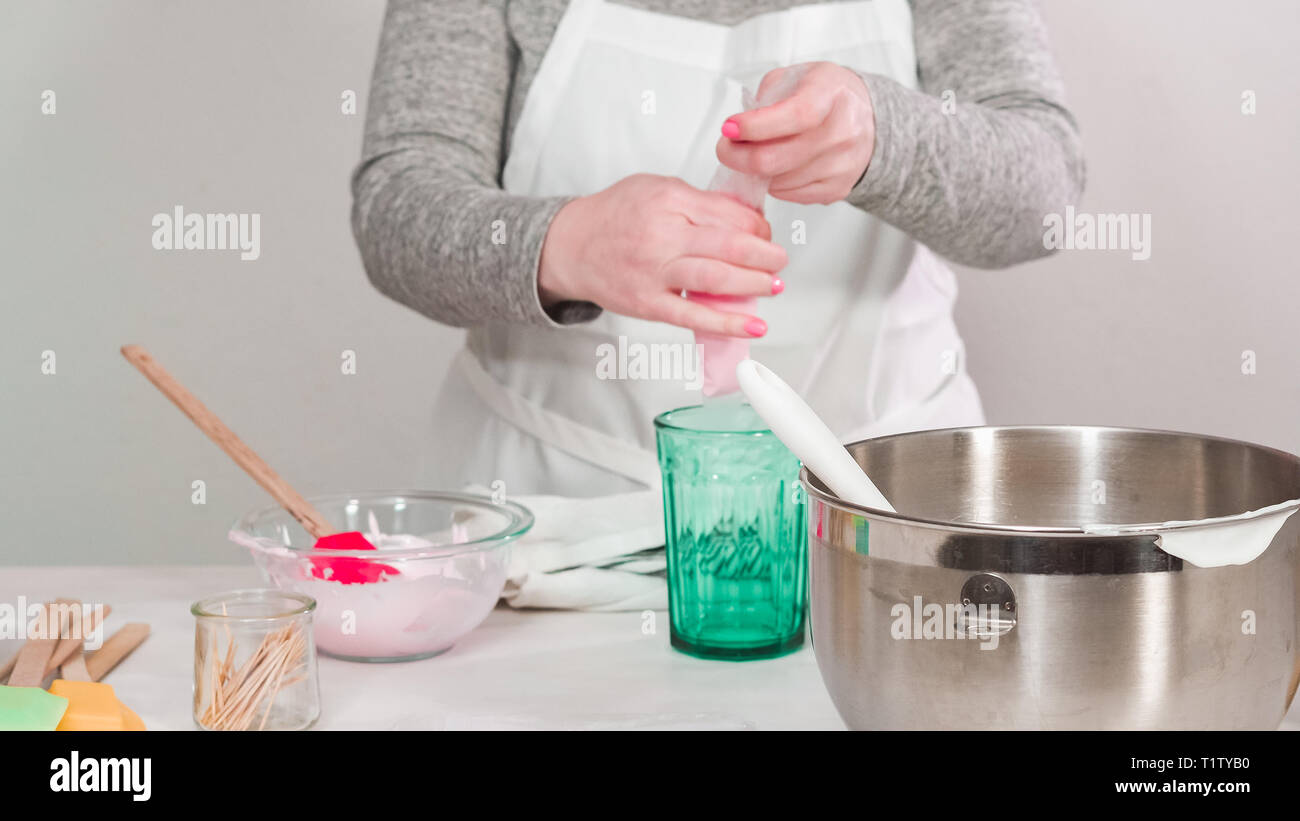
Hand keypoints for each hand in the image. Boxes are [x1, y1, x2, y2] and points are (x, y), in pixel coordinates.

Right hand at [538, 174, 787, 337]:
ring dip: (754, 284)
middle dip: (765, 255)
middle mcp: (663, 234)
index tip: (766, 234)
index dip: (757, 225)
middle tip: (780, 260)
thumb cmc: (616, 214)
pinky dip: (727, 323)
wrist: (571, 246)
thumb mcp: (656, 187)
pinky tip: (754, 326)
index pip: (729, 213)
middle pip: (729, 244)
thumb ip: (698, 201)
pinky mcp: (648, 303)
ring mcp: (655, 271)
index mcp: (670, 200)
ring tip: (775, 286)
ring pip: (716, 278)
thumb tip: (746, 221)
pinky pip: (694, 315)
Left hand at [715, 62, 874, 204]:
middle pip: (777, 159)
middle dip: (738, 157)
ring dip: (756, 172)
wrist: (869, 119)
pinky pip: (790, 195)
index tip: (729, 128)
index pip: (795, 116)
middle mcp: (842, 131)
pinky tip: (778, 167)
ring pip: (778, 182)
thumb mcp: (796, 78)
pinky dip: (774, 184)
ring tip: (755, 154)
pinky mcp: (837, 189)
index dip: (755, 127)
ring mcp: (842, 164)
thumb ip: (765, 99)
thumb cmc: (826, 95)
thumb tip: (738, 131)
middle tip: (725, 149)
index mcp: (830, 94)